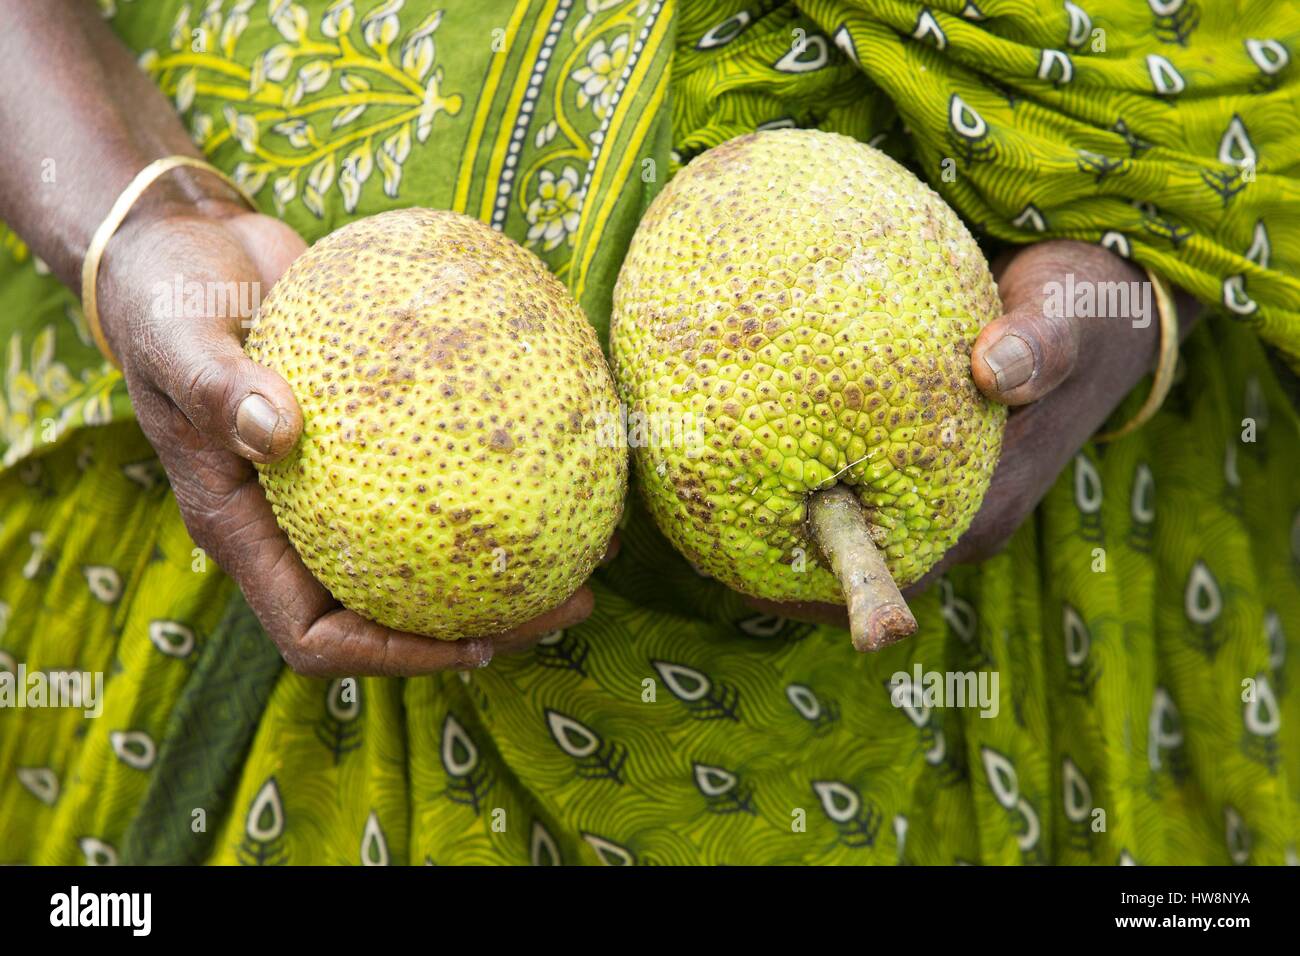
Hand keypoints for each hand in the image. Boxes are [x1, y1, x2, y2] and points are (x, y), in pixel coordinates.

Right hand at [97, 198, 601, 675]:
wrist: (186, 242)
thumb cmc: (163, 296)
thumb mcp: (177, 335)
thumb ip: (217, 385)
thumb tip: (278, 431)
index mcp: (245, 531)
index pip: (317, 636)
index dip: (392, 655)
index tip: (474, 643)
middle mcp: (298, 521)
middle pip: (397, 605)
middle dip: (483, 618)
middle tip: (571, 596)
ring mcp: (340, 480)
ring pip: (430, 543)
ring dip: (507, 552)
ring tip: (595, 537)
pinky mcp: (375, 432)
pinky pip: (443, 464)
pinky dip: (497, 467)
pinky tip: (564, 444)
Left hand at [745, 239, 1197, 628]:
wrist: (1103, 303)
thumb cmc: (1083, 312)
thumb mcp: (1064, 318)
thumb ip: (1035, 345)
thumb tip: (997, 369)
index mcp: (986, 506)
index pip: (892, 571)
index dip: (820, 583)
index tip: (744, 569)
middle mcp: (957, 512)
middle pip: (858, 560)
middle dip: (786, 559)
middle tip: (700, 541)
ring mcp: (940, 490)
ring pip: (853, 523)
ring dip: (788, 520)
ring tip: (702, 508)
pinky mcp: (922, 456)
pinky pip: (857, 480)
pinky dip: (805, 473)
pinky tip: (745, 449)